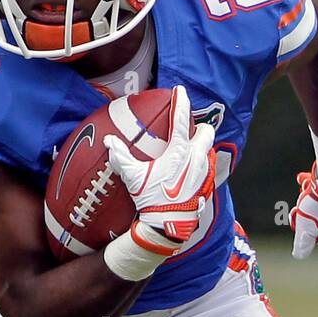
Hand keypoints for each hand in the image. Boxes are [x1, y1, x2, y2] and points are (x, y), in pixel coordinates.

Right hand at [104, 87, 215, 254]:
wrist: (168, 225)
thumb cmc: (151, 198)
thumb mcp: (133, 177)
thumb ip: (121, 157)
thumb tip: (109, 141)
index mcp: (180, 151)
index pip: (182, 119)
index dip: (181, 102)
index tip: (180, 90)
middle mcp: (196, 158)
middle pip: (206, 132)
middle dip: (200, 127)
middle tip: (190, 128)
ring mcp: (204, 172)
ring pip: (208, 151)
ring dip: (200, 147)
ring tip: (188, 151)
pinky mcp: (206, 186)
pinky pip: (207, 169)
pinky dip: (200, 165)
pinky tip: (189, 172)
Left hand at [290, 163, 317, 259]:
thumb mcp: (304, 230)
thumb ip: (301, 247)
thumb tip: (298, 255)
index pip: (313, 234)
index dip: (302, 225)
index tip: (298, 215)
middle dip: (306, 211)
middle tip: (302, 201)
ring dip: (309, 198)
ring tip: (306, 190)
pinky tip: (311, 183)